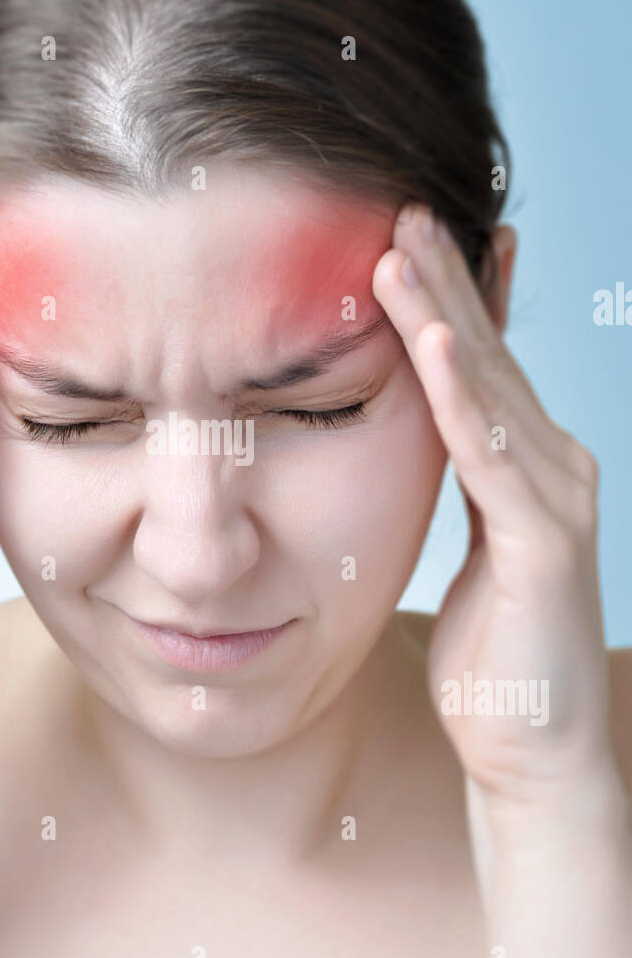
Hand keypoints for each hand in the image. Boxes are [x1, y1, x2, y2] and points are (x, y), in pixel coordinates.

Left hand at [372, 204, 613, 813]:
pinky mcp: (545, 544)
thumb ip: (459, 492)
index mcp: (523, 467)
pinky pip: (491, 457)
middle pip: (486, 355)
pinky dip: (461, 396)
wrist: (533, 754)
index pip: (480, 365)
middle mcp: (550, 467)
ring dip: (444, 311)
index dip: (450, 295)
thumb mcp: (467, 553)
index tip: (409, 232)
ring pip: (488, 388)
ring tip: (403, 242)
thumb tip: (425, 444)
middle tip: (400, 203)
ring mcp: (556, 500)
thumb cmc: (492, 659)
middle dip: (442, 278)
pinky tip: (436, 342)